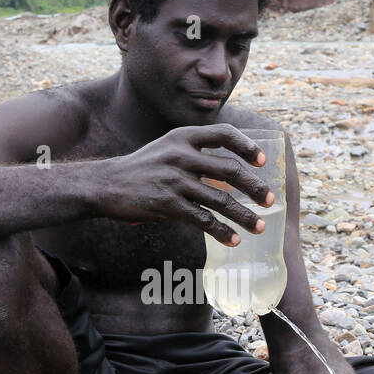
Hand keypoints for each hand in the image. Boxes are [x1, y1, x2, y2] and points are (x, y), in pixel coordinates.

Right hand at [96, 123, 277, 246]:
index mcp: (182, 137)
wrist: (104, 184)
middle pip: (229, 169)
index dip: (246, 146)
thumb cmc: (141, 169)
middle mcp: (181, 155)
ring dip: (243, 215)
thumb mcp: (165, 148)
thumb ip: (193, 152)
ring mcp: (174, 180)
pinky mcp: (167, 204)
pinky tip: (233, 239)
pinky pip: (202, 219)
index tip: (262, 161)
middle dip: (254, 186)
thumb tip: (228, 169)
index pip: (223, 133)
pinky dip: (221, 231)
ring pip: (220, 199)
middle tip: (269, 200)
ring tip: (259, 226)